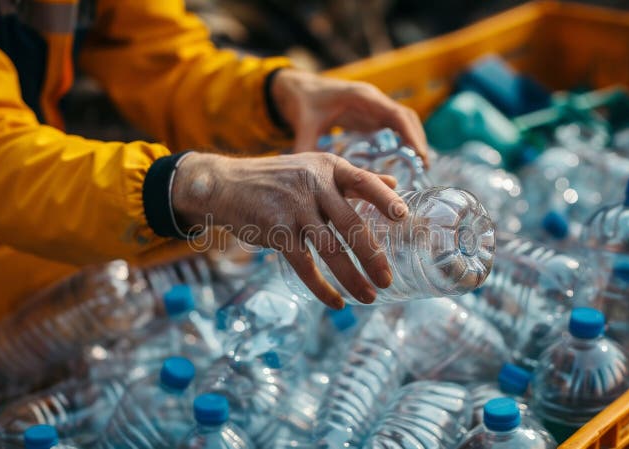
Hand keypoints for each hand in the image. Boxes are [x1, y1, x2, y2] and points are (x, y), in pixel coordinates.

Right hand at [172, 151, 408, 308]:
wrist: (224, 185)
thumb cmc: (277, 179)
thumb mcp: (315, 168)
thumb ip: (353, 178)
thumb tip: (394, 181)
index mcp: (328, 167)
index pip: (364, 181)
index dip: (385, 199)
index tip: (404, 217)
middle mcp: (314, 184)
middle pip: (351, 224)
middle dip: (373, 256)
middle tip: (388, 279)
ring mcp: (294, 207)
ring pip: (330, 250)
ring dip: (352, 278)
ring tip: (369, 297)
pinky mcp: (276, 230)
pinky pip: (305, 266)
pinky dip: (322, 288)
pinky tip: (336, 302)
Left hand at [271, 69, 428, 165]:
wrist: (298, 88)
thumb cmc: (303, 103)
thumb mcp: (304, 126)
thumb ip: (307, 149)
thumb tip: (310, 179)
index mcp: (362, 97)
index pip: (396, 114)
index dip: (411, 135)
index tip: (420, 156)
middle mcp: (373, 100)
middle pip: (406, 117)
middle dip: (418, 140)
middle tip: (424, 168)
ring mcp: (374, 106)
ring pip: (404, 120)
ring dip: (414, 140)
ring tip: (419, 167)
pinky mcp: (371, 114)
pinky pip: (394, 125)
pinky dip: (404, 140)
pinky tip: (405, 161)